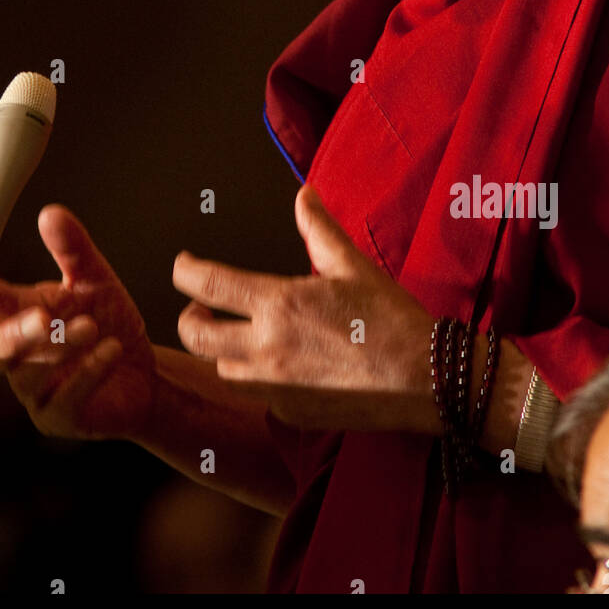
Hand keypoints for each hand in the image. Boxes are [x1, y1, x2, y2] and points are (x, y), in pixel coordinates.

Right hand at [0, 205, 155, 440]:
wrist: (147, 374)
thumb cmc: (110, 324)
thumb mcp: (97, 281)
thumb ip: (72, 250)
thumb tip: (50, 213)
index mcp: (21, 318)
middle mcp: (19, 357)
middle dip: (16, 333)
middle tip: (44, 317)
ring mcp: (35, 392)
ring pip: (28, 374)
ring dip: (60, 348)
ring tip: (93, 328)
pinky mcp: (58, 419)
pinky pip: (63, 400)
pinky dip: (87, 373)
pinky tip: (111, 352)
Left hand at [173, 185, 437, 434]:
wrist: (425, 380)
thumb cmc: (390, 318)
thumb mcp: (353, 265)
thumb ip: (318, 229)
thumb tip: (303, 194)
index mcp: (279, 304)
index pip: (206, 285)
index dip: (184, 271)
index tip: (183, 264)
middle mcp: (267, 349)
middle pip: (195, 336)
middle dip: (189, 317)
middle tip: (201, 307)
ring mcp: (276, 387)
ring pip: (222, 368)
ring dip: (221, 349)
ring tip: (237, 333)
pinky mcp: (291, 414)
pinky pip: (257, 395)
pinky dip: (258, 377)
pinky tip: (279, 364)